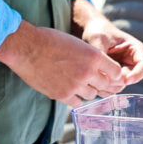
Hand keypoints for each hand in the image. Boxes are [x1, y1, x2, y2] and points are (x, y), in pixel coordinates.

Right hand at [0, 20, 125, 106]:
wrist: (26, 47)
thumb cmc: (49, 40)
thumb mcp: (77, 43)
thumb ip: (90, 57)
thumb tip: (99, 70)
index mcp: (94, 56)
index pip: (117, 72)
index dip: (114, 74)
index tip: (108, 75)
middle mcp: (88, 72)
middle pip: (105, 85)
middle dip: (101, 83)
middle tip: (95, 81)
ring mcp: (75, 85)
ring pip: (92, 95)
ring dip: (88, 90)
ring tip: (78, 83)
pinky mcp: (62, 95)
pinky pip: (77, 102)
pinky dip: (75, 98)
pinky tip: (69, 91)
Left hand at [74, 1, 142, 86]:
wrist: (91, 32)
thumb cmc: (97, 31)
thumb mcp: (98, 39)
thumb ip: (102, 56)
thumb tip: (103, 74)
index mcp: (136, 49)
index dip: (137, 75)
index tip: (126, 80)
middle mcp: (133, 62)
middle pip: (132, 79)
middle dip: (118, 81)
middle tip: (102, 77)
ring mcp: (124, 70)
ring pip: (122, 85)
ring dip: (109, 86)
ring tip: (94, 78)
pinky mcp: (115, 77)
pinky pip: (112, 88)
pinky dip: (103, 88)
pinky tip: (92, 81)